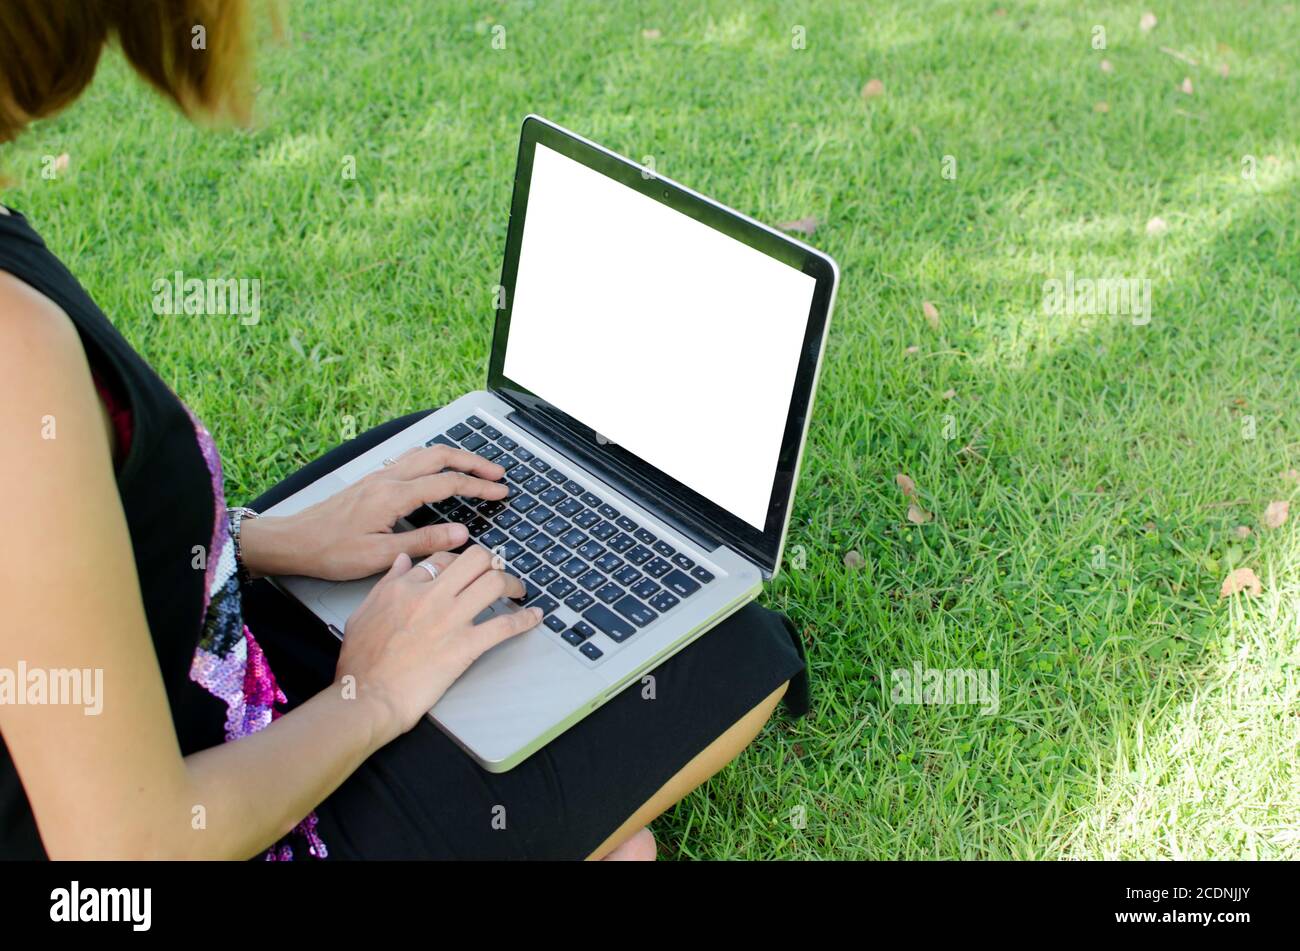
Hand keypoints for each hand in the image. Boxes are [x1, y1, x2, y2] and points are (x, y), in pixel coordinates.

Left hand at [239, 444, 507, 580]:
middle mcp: (388, 478)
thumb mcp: (381, 555)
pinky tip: (439, 469)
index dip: (478, 487)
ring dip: (455, 456)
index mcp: (393, 495)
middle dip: (474, 462)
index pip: (447, 484)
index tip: (501, 493)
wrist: (294, 541)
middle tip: (498, 474)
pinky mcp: (372, 480)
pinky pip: (411, 459)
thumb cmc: (332, 551)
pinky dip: (435, 459)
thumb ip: (425, 542)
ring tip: (477, 467)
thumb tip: (462, 534)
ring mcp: (379, 475)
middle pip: (440, 456)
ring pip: (425, 453)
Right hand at [338, 546, 540, 739]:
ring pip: (494, 583)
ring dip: (512, 584)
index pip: (442, 559)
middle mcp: (432, 596)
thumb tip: (404, 562)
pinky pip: (504, 625)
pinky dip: (525, 620)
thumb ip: (387, 583)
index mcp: (405, 587)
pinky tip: (535, 616)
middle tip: (498, 574)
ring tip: (517, 591)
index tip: (467, 572)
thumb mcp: (364, 611)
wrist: (367, 695)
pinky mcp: (465, 646)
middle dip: (492, 563)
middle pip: (475, 559)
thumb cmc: (361, 662)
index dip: (459, 561)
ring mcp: (451, 620)